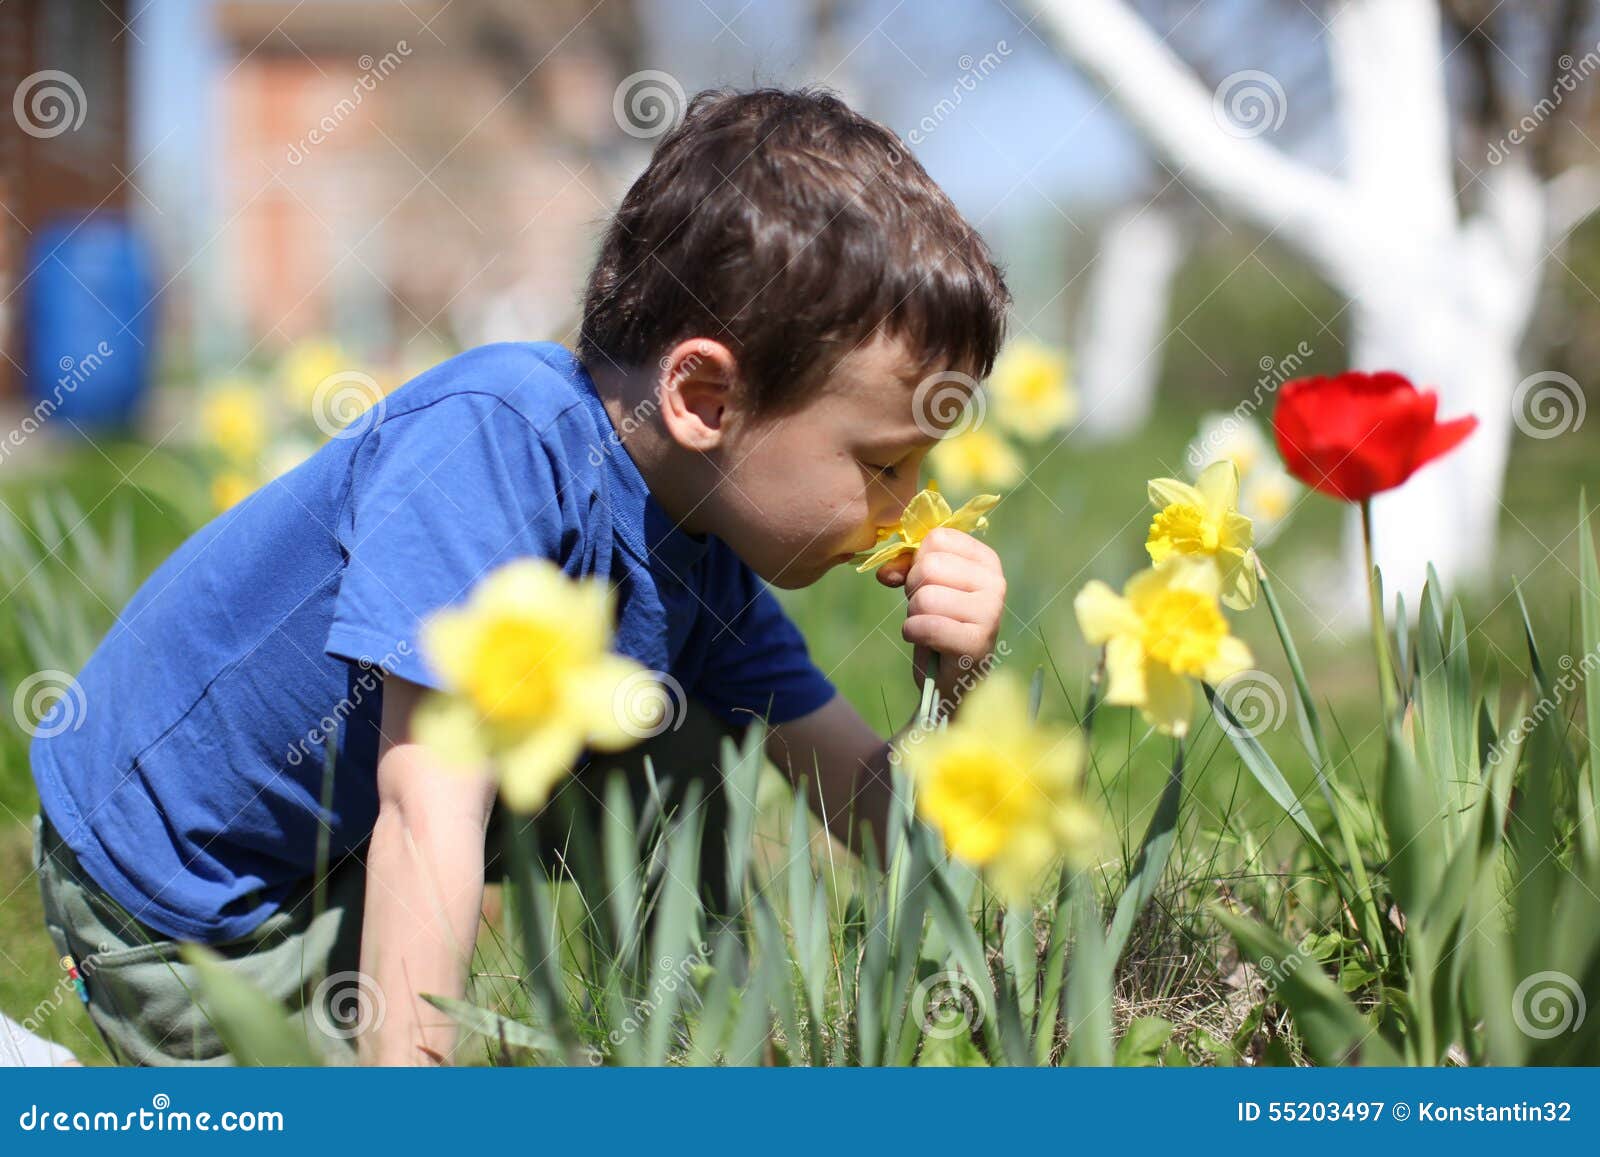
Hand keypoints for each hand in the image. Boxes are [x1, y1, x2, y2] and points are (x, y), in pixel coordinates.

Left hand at [875, 527, 1005, 714]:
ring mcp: (991, 612)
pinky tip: (926, 641)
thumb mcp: (922, 585)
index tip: (929, 583)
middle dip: (914, 590)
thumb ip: (904, 567)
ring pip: (925, 597)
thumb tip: (886, 573)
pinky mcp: (977, 643)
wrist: (951, 676)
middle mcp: (996, 582)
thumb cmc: (939, 623)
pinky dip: (914, 634)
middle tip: (928, 610)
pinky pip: (927, 626)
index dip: (918, 561)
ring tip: (931, 627)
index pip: (937, 538)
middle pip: (929, 566)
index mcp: (986, 560)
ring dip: (915, 615)